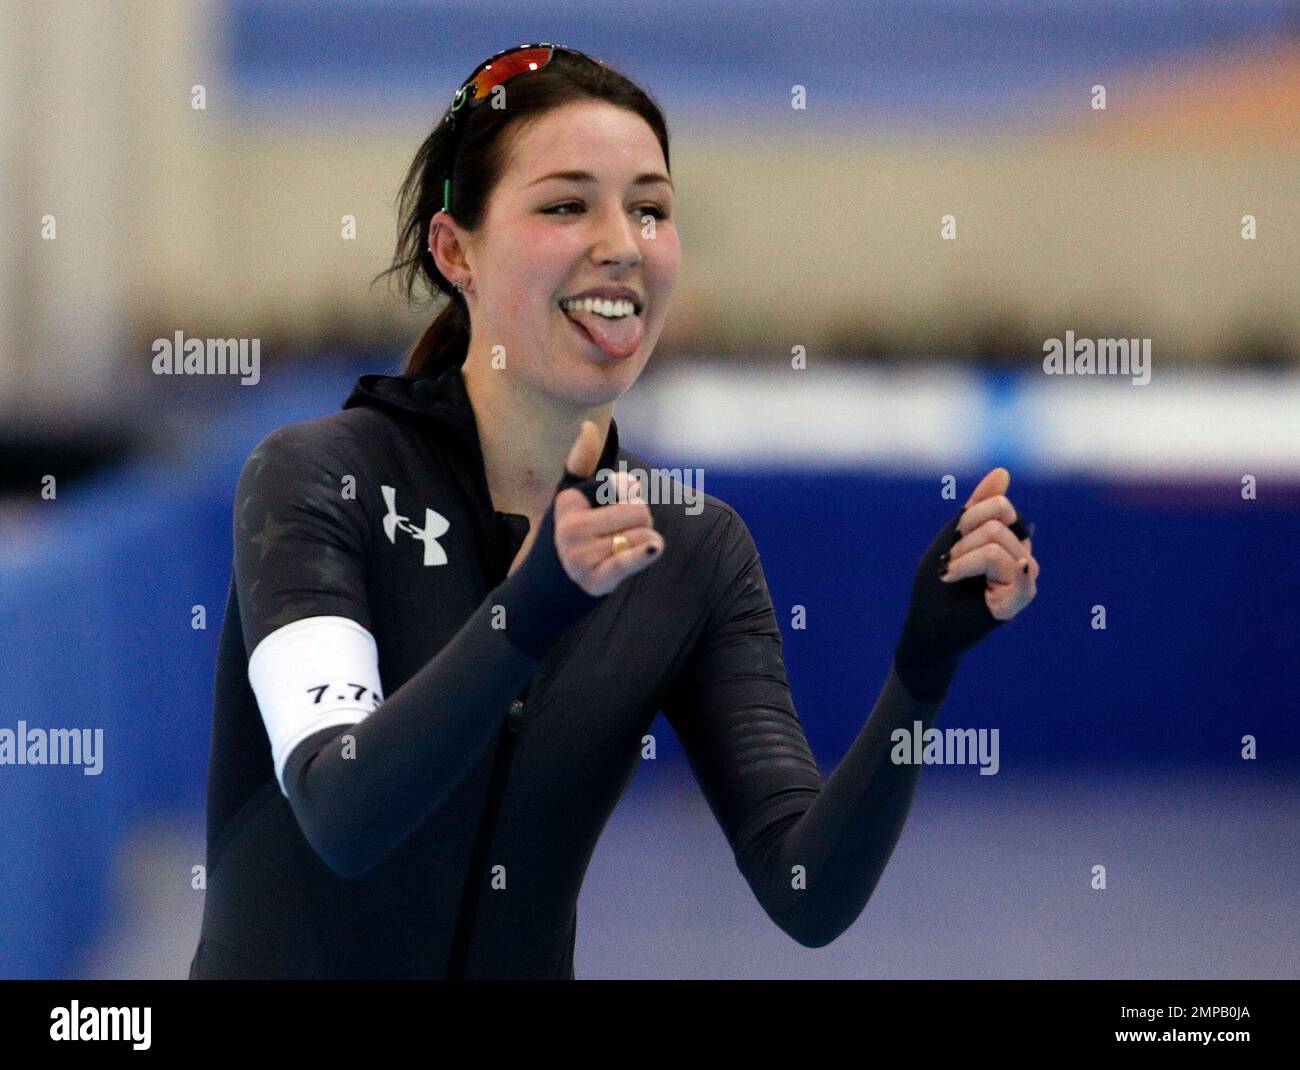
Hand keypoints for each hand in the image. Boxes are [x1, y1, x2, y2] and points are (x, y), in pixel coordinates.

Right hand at [552, 421, 665, 596]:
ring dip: (642, 542)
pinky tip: (654, 548)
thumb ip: (581, 462)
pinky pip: (629, 560)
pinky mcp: (595, 580)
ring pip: (644, 535)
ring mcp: (580, 556)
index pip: (624, 485)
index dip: (628, 494)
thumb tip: (588, 426)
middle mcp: (570, 528)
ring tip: (618, 550)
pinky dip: (645, 554)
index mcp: (567, 500)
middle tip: (618, 533)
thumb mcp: (571, 497)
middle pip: (640, 510)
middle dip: (639, 521)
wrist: (552, 587)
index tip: (609, 506)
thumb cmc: (572, 532)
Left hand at [942, 467, 1038, 621]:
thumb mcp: (953, 537)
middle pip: (996, 523)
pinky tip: (1015, 570)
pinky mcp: (1016, 602)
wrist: (926, 629)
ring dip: (960, 561)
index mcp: (1008, 539)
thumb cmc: (937, 583)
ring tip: (953, 578)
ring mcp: (1022, 579)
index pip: (999, 507)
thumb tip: (1003, 471)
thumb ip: (979, 506)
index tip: (951, 542)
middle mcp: (1022, 556)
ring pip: (995, 546)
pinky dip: (1010, 570)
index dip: (967, 519)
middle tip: (950, 565)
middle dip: (961, 541)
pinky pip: (1016, 573)